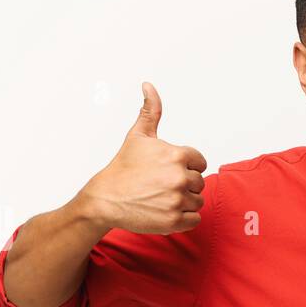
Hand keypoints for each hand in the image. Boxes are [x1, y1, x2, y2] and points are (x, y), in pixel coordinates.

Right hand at [79, 81, 208, 233]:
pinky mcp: (174, 221)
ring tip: (161, 197)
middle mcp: (179, 177)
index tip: (167, 170)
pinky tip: (165, 210)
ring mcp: (177, 200)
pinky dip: (184, 218)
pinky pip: (195, 219)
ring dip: (184, 201)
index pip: (200, 162)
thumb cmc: (123, 168)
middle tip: (160, 185)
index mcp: (176, 155)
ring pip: (197, 201)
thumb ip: (150, 111)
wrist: (106, 199)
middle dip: (183, 184)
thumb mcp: (138, 136)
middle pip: (199, 182)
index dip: (185, 166)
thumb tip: (148, 85)